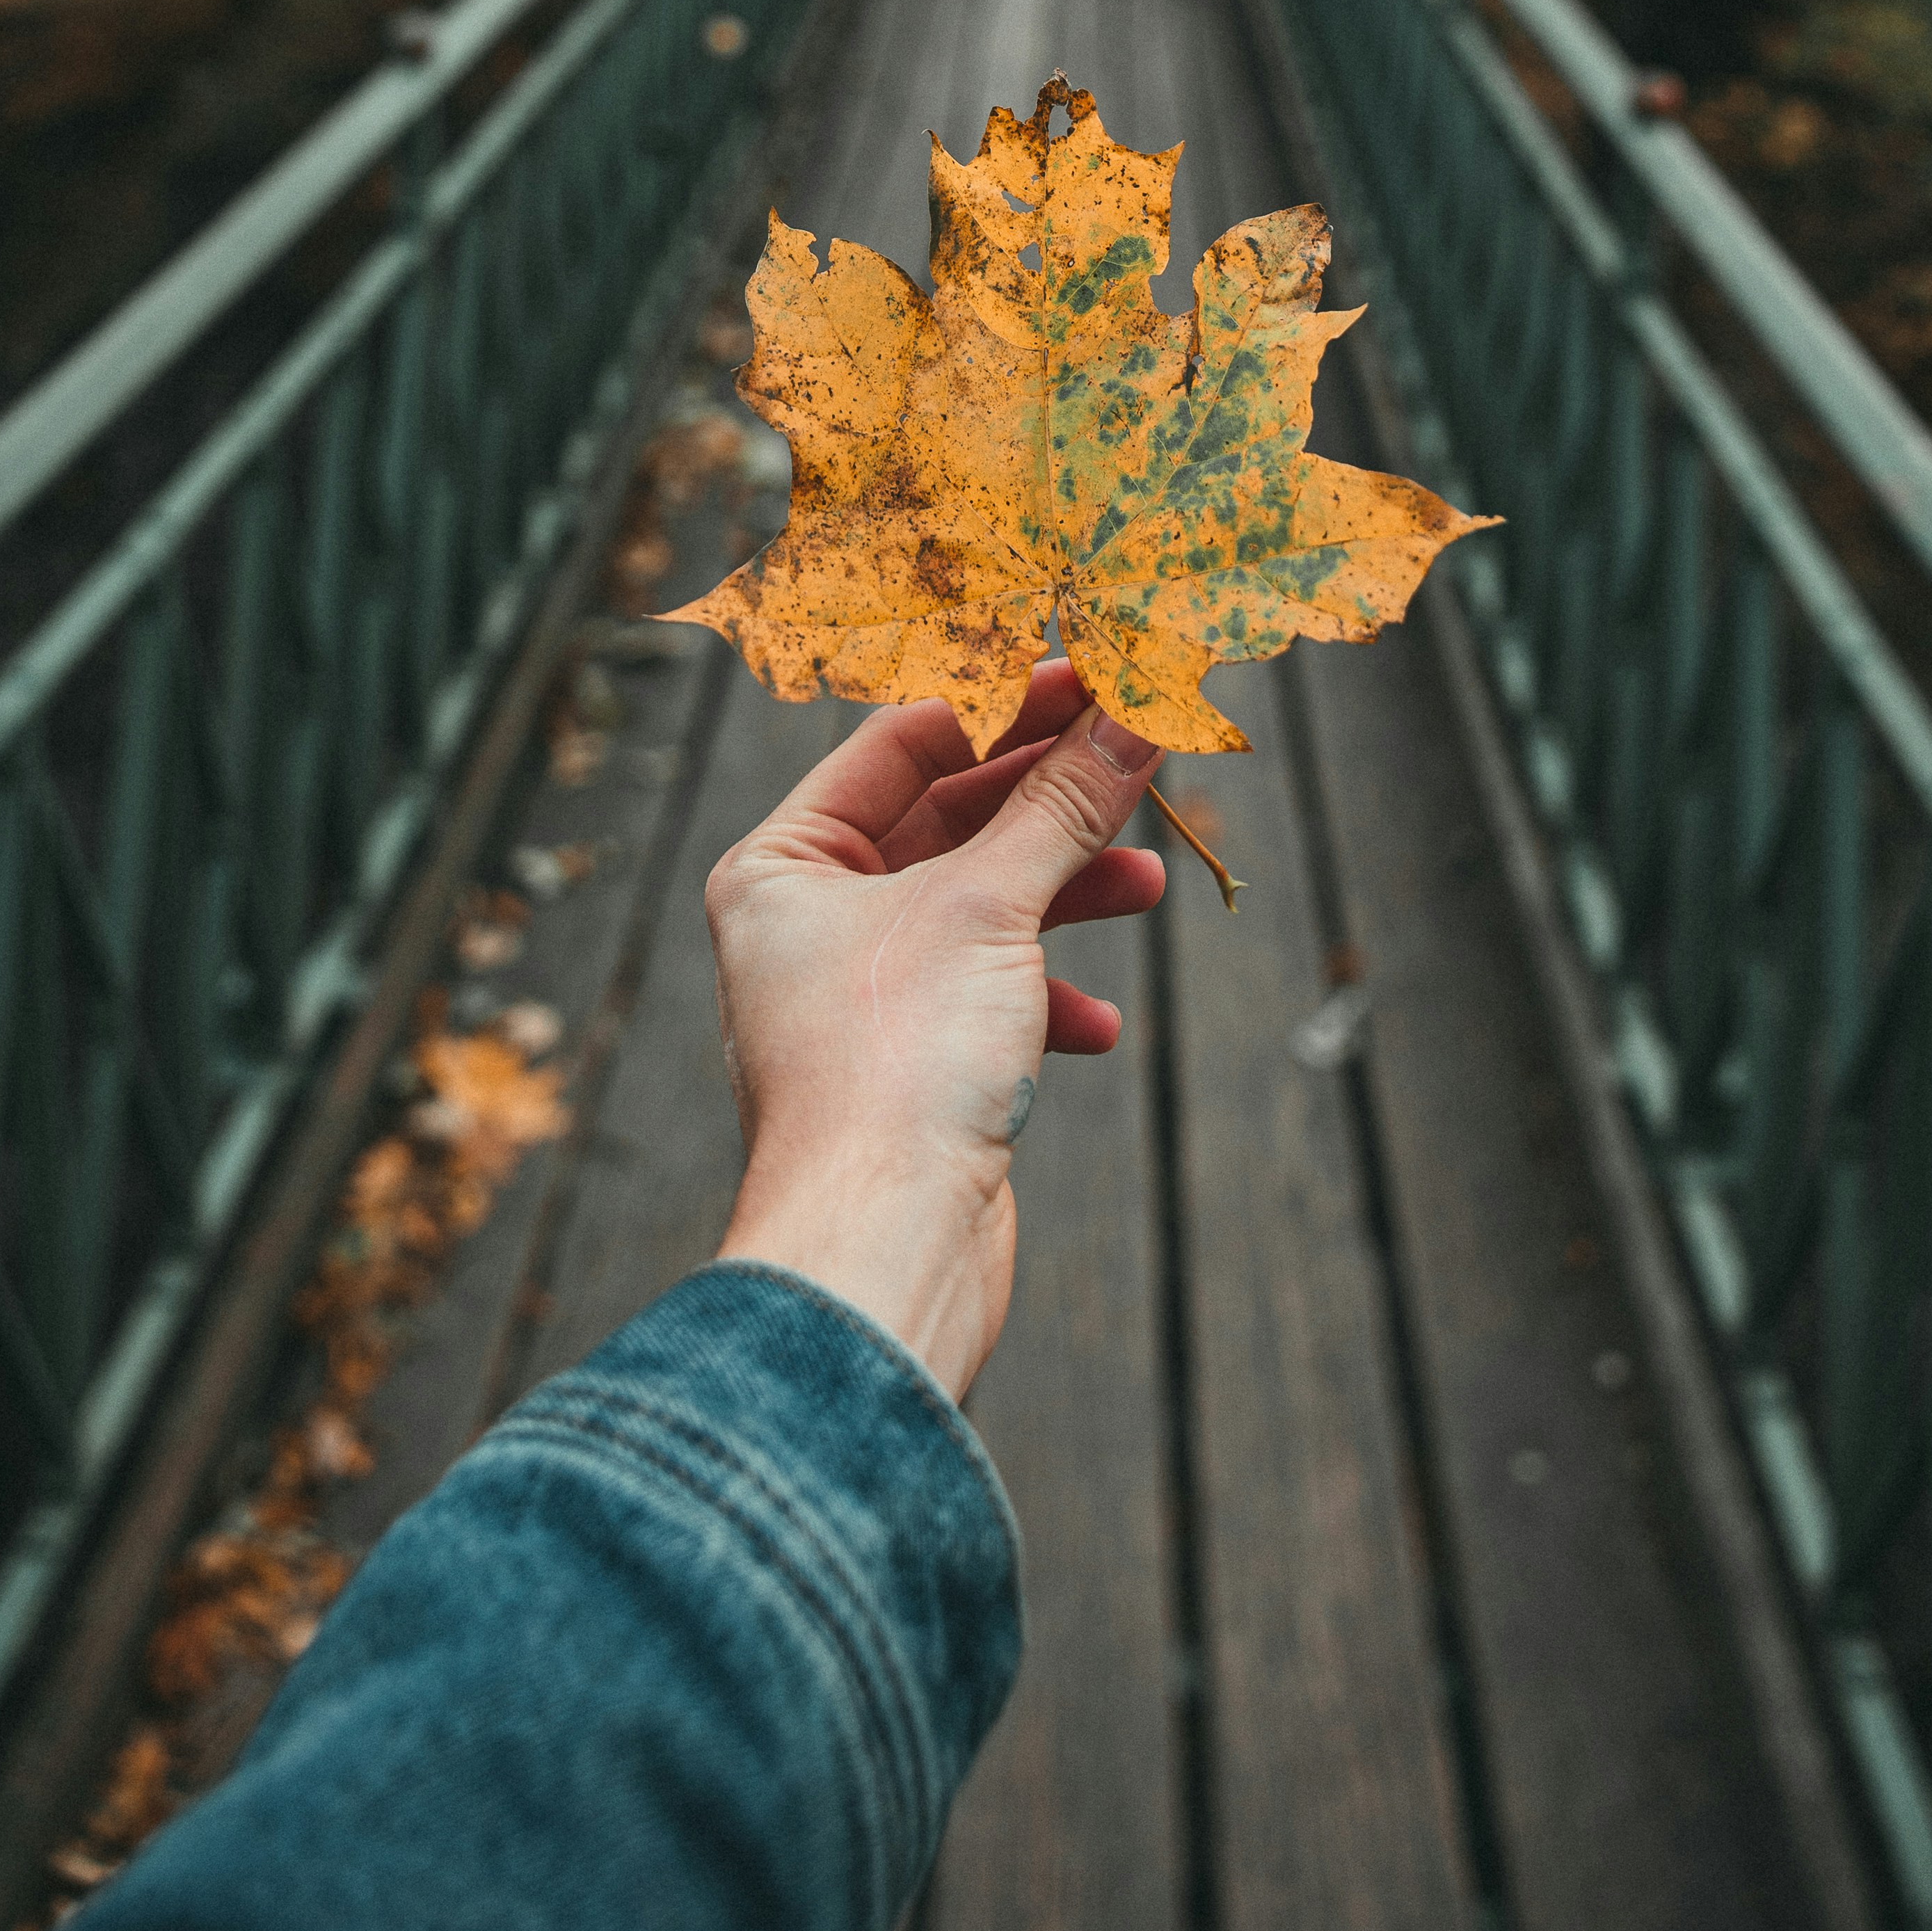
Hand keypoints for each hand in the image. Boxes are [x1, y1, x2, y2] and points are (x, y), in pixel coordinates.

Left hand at [709, 661, 1164, 1400]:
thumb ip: (1066, 804)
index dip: (1004, 704)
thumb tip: (1137, 712)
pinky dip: (1045, 999)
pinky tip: (1095, 1023)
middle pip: (946, 822)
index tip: (1096, 678)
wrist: (878, 1253)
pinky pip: (986, 1000)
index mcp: (783, 866)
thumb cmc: (894, 1067)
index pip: (902, 744)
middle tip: (1142, 756)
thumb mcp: (992, 907)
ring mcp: (857, 1002)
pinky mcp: (907, 1072)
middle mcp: (807, 925)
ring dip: (1065, 895)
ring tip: (1148, 883)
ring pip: (977, 911)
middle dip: (1049, 800)